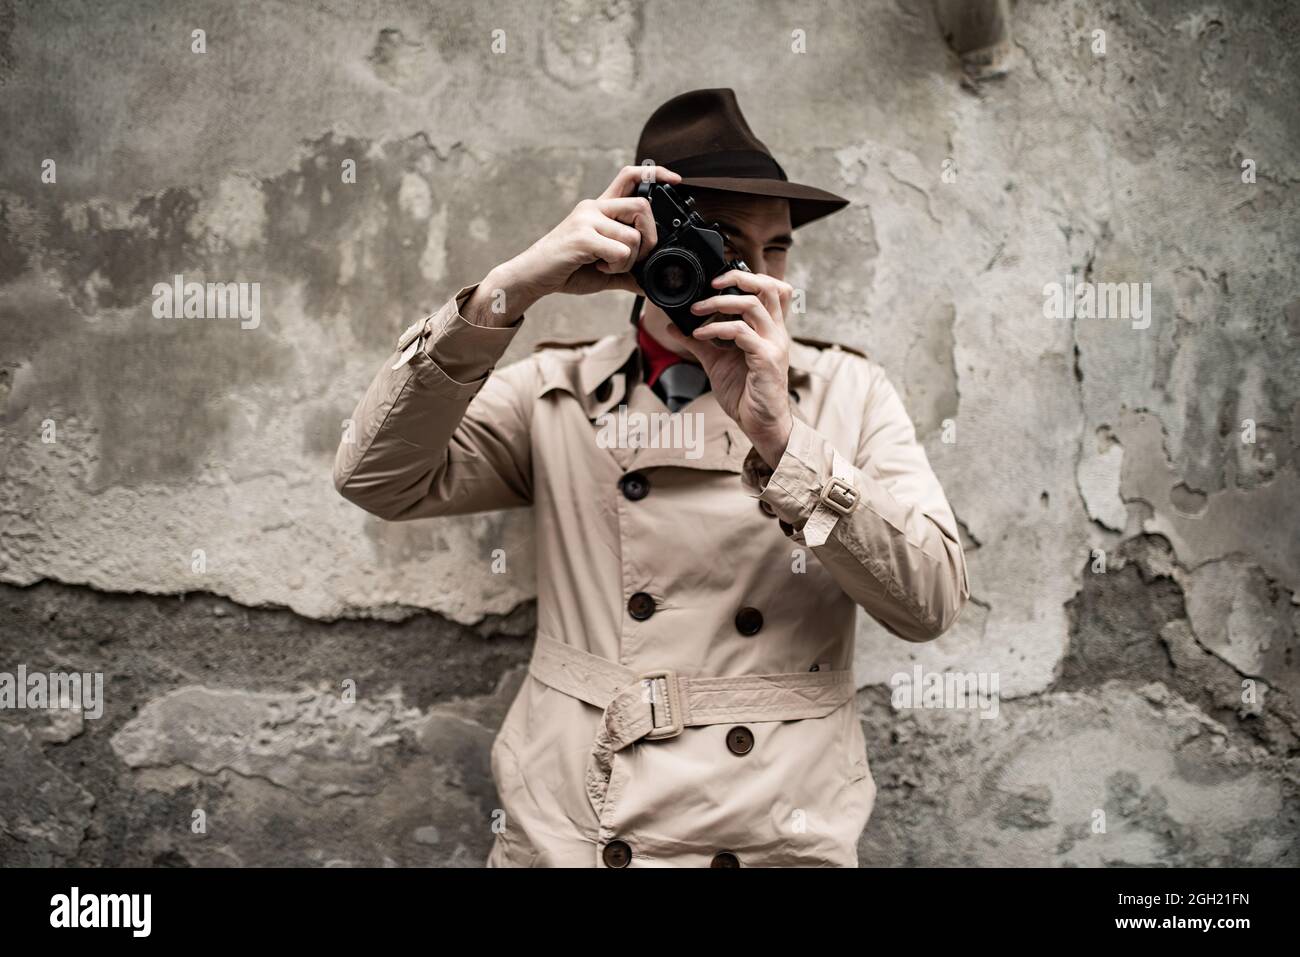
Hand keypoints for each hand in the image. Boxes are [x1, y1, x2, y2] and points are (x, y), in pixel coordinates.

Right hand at [479, 165, 679, 316]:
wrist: (532, 276)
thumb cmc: (566, 269)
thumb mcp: (603, 270)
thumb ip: (627, 271)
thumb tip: (649, 283)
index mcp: (600, 209)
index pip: (630, 176)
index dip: (656, 174)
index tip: (675, 181)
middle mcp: (594, 208)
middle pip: (642, 206)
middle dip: (650, 237)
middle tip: (638, 256)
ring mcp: (587, 220)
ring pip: (633, 235)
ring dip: (630, 259)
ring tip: (609, 266)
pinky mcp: (582, 237)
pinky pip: (620, 250)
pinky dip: (617, 266)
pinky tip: (600, 268)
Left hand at [660, 270, 795, 468]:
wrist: (760, 424)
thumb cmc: (745, 394)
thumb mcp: (716, 361)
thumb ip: (698, 341)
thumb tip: (675, 325)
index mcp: (769, 330)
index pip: (772, 289)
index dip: (748, 277)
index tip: (718, 282)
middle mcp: (776, 333)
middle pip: (769, 287)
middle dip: (737, 279)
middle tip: (710, 285)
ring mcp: (774, 345)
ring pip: (752, 306)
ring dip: (719, 303)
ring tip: (696, 311)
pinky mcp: (766, 360)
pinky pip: (740, 333)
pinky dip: (716, 329)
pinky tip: (700, 335)